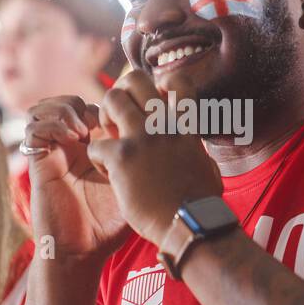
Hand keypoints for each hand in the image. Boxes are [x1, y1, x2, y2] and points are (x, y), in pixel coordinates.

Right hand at [22, 94, 130, 261]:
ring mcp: (54, 153)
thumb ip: (142, 161)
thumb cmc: (110, 226)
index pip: (94, 107)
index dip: (108, 103)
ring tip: (85, 125)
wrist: (83, 253)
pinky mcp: (38, 164)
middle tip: (105, 116)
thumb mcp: (132, 186)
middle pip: (70, 100)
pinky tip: (73, 137)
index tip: (127, 116)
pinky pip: (33, 129)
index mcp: (94, 148)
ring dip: (67, 108)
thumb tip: (166, 138)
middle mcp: (71, 147)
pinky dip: (52, 124)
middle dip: (88, 100)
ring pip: (48, 107)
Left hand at [85, 69, 222, 246]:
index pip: (177, 80)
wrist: (188, 225)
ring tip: (111, 139)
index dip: (160, 82)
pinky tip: (110, 174)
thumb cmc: (200, 204)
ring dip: (105, 116)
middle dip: (123, 93)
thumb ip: (195, 149)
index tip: (154, 100)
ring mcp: (142, 137)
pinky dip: (98, 158)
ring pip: (111, 99)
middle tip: (121, 117)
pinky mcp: (121, 158)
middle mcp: (164, 123)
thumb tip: (195, 147)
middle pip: (135, 79)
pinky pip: (96, 144)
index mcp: (186, 125)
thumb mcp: (208, 166)